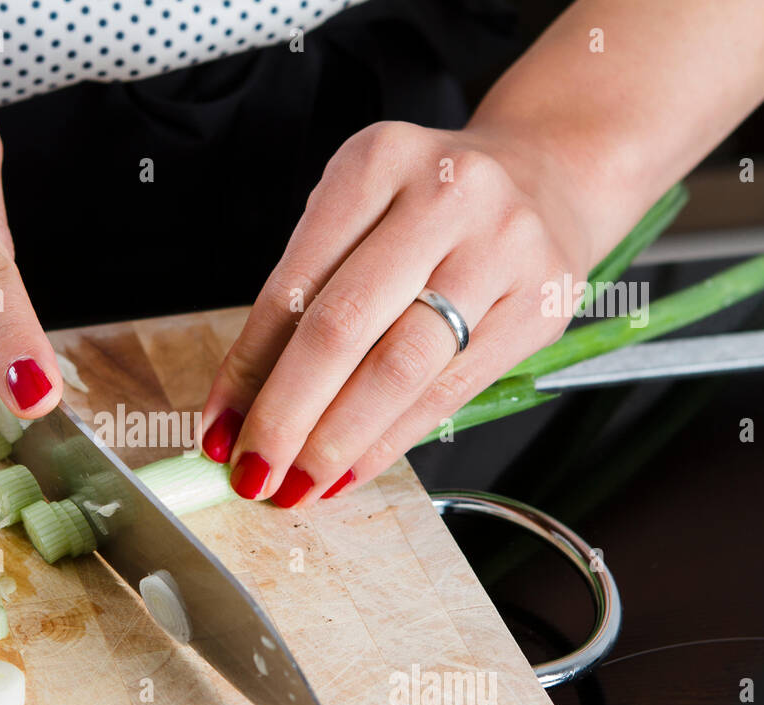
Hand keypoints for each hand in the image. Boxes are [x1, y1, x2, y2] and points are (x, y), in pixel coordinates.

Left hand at [198, 121, 592, 504]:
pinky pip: (448, 391)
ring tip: (298, 483)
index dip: (246, 369)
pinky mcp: (540, 306)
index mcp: (377, 163)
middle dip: (285, 416)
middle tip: (252, 471)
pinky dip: (390, 440)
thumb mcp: (356, 215)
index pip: (293, 285)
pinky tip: (353, 468)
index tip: (218, 427)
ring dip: (336, 441)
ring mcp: (502, 250)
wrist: (546, 177)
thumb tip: (243, 403)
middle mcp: (444, 197)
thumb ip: (303, 295)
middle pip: (343, 328)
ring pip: (399, 369)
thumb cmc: (428, 207)